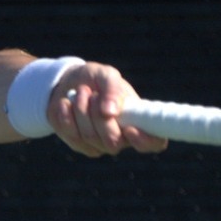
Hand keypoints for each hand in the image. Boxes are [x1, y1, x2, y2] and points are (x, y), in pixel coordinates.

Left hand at [49, 62, 170, 157]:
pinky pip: (73, 137)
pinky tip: (66, 104)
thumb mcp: (106, 75)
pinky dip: (67, 116)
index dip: (145, 140)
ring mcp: (100, 144)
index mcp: (138, 120)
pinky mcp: (80, 145)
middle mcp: (122, 137)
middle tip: (92, 94)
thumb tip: (112, 112)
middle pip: (114, 142)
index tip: (130, 128)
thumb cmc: (95, 79)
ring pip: (91, 138)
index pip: (154, 142)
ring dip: (82, 111)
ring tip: (80, 92)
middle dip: (99, 116)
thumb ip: (113, 90)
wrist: (67, 83)